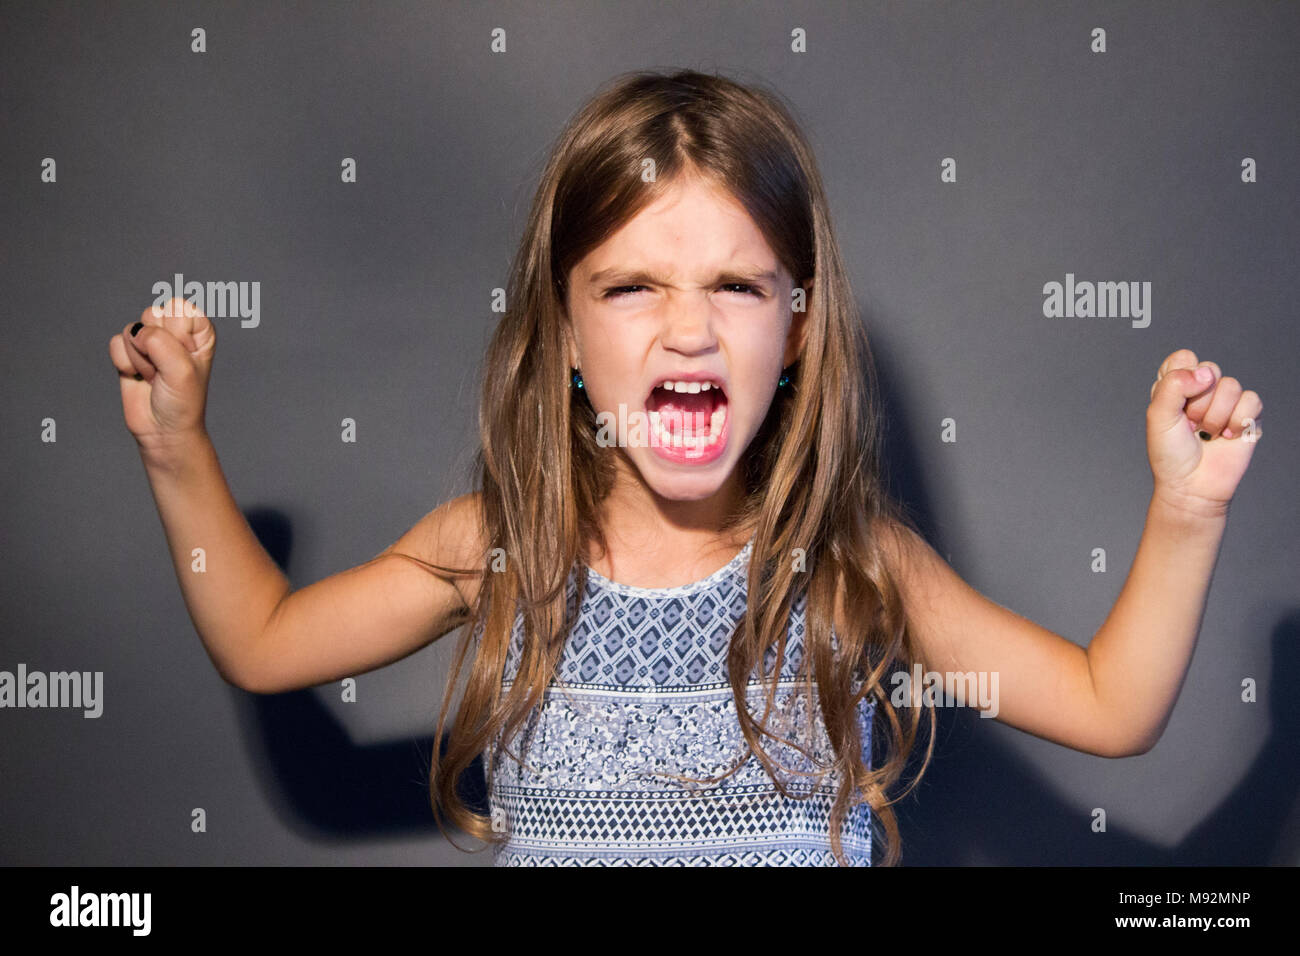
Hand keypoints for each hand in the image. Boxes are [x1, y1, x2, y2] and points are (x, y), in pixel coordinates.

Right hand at [108, 297, 216, 452]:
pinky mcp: (130, 351)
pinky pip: (115, 343)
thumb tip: (135, 332)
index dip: (176, 334)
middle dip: (155, 346)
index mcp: (198, 329)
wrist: (163, 430)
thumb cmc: (183, 400)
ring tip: (154, 376)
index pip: (178, 307)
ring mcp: (151, 340)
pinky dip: (125, 364)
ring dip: (141, 359)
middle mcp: (175, 330)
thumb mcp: (181, 370)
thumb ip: (160, 342)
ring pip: (132, 329)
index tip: (185, 358)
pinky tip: (138, 377)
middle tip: (167, 369)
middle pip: (151, 313)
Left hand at [1146, 348, 1262, 517]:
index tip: (1174, 403)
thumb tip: (1206, 373)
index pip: (1183, 358)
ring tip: (1206, 434)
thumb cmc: (1170, 453)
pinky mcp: (1248, 415)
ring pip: (1231, 385)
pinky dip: (1237, 421)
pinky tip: (1227, 436)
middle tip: (1189, 424)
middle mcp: (1201, 390)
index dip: (1181, 377)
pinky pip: (1252, 400)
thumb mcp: (1158, 416)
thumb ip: (1173, 386)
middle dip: (1197, 401)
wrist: (1191, 486)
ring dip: (1215, 416)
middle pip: (1209, 369)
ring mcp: (1226, 402)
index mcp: (1176, 385)